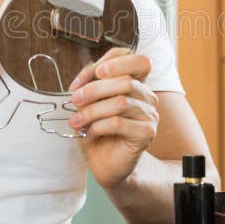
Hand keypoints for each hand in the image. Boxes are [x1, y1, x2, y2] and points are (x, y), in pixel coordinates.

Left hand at [68, 48, 158, 188]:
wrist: (105, 163)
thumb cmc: (98, 131)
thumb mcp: (90, 103)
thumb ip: (90, 86)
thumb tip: (80, 82)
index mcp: (136, 83)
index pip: (137, 60)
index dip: (116, 61)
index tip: (96, 72)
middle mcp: (147, 96)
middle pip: (126, 81)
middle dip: (94, 89)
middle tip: (75, 99)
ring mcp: (149, 115)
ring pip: (121, 102)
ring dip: (92, 111)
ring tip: (77, 120)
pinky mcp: (146, 133)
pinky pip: (120, 123)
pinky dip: (99, 126)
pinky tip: (90, 132)